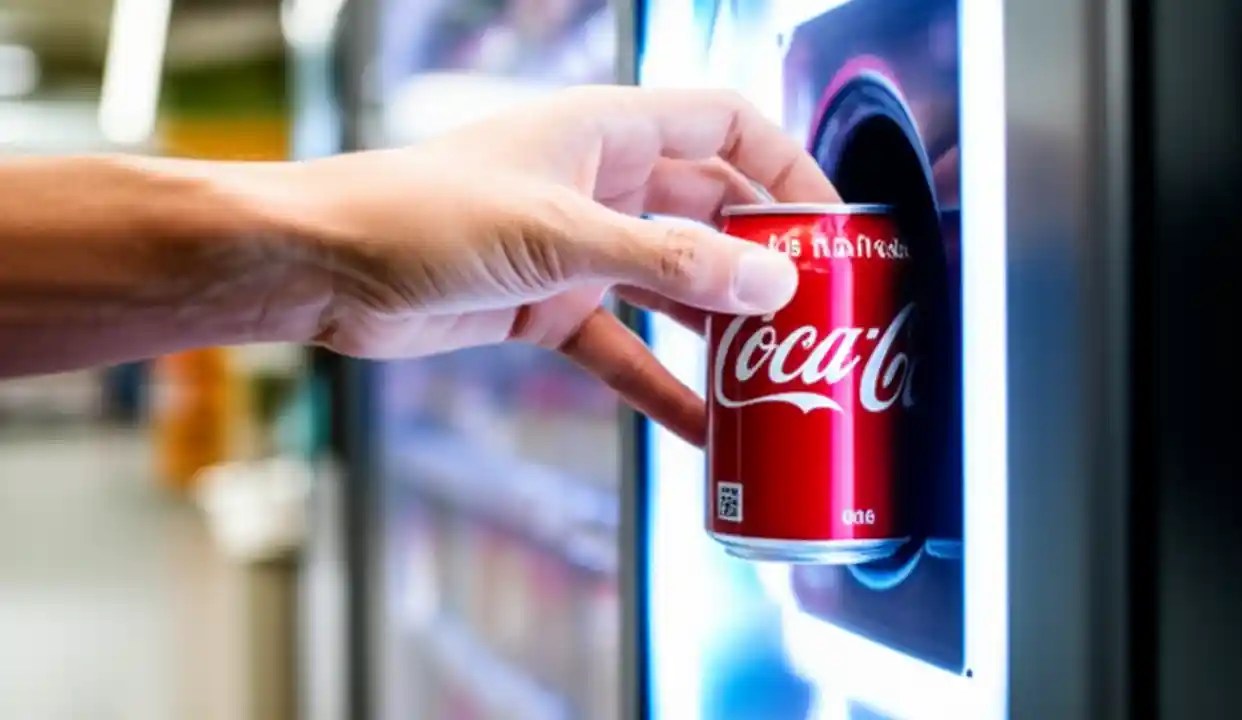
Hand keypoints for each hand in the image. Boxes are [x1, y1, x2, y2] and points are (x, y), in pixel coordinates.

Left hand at [287, 85, 838, 445]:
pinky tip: (705, 429)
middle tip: (820, 316)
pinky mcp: (548, 307)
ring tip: (779, 377)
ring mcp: (577, 248)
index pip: (727, 128)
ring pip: (673, 286)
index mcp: (608, 132)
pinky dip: (661, 386)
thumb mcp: (556, 234)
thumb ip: (666, 260)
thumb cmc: (419, 215)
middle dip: (765, 262)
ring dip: (720, 329)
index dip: (787, 168)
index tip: (836, 226)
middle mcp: (601, 183)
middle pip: (711, 214)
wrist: (321, 267)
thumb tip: (773, 282)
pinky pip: (624, 349)